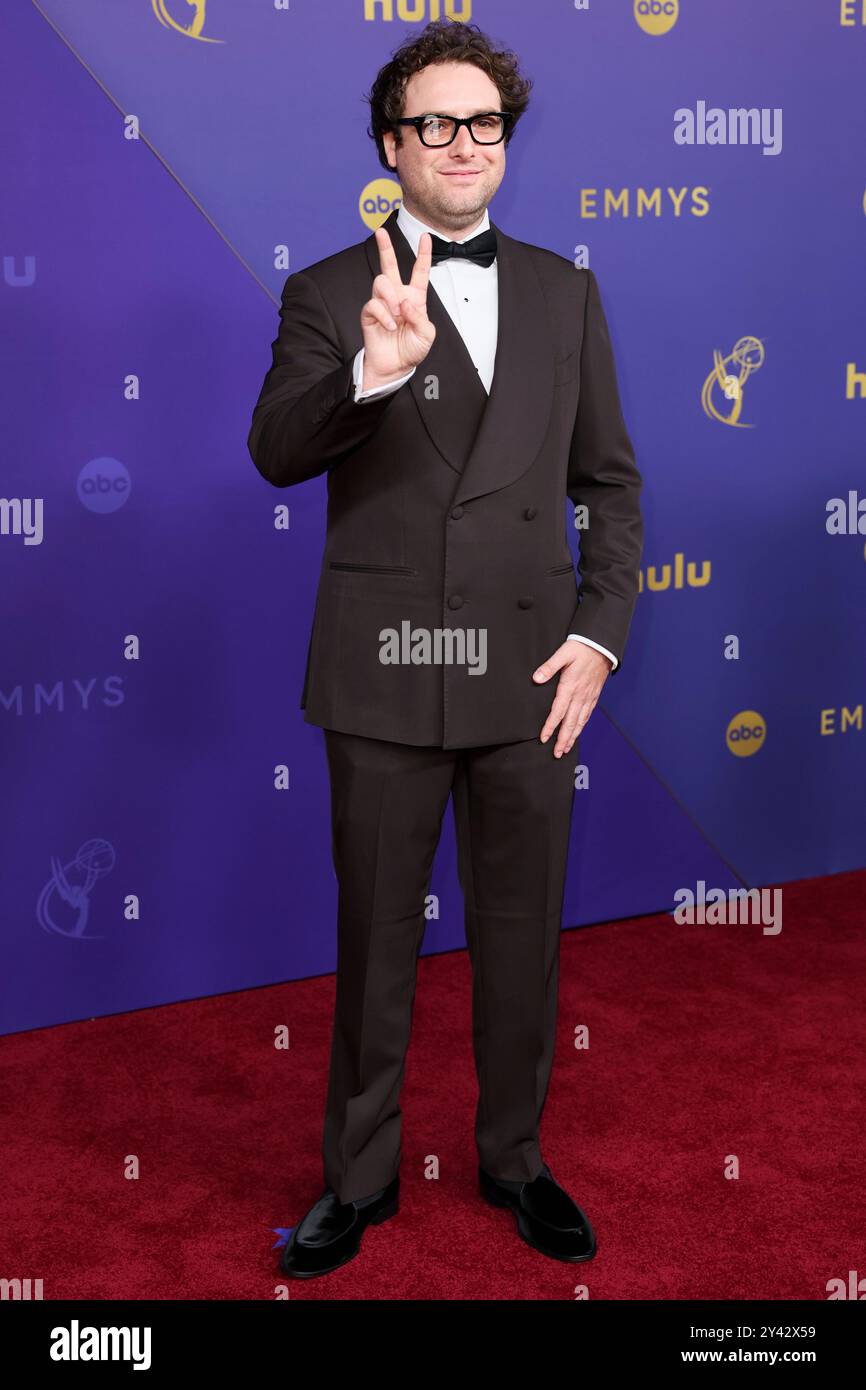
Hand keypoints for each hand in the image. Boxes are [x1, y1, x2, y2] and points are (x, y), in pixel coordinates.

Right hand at [360, 227, 435, 387]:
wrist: (395, 367)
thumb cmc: (412, 350)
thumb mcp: (427, 334)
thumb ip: (420, 317)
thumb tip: (405, 302)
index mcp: (414, 297)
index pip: (419, 272)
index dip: (423, 254)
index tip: (426, 237)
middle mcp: (397, 296)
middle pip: (389, 265)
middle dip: (384, 247)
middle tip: (380, 232)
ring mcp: (382, 304)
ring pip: (381, 282)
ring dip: (390, 297)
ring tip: (396, 314)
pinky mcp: (369, 314)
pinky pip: (373, 304)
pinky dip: (384, 315)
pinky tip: (390, 326)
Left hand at [532, 641, 612, 757]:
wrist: (602, 645)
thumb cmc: (581, 648)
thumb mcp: (563, 653)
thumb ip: (549, 667)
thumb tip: (536, 678)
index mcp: (570, 686)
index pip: (558, 711)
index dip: (551, 726)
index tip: (544, 738)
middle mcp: (580, 695)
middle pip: (570, 722)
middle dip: (563, 739)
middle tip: (557, 753)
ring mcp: (588, 696)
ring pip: (580, 721)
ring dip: (573, 736)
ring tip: (566, 748)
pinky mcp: (594, 695)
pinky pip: (588, 714)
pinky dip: (582, 726)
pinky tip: (578, 732)